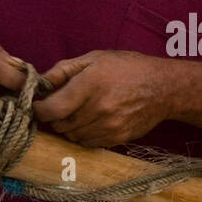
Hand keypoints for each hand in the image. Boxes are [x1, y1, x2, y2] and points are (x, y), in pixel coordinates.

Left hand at [32, 50, 172, 147]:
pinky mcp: (117, 138)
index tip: (37, 106)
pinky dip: (83, 134)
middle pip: (60, 125)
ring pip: (72, 136)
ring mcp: (108, 126)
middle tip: (59, 106)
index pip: (52, 109)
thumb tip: (40, 83)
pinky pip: (88, 143)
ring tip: (79, 112)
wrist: (164, 88)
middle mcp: (98, 109)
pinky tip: (92, 120)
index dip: (39, 110)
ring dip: (69, 127)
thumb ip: (63, 70)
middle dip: (54, 117)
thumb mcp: (95, 58)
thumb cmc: (128, 68)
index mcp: (90, 85)